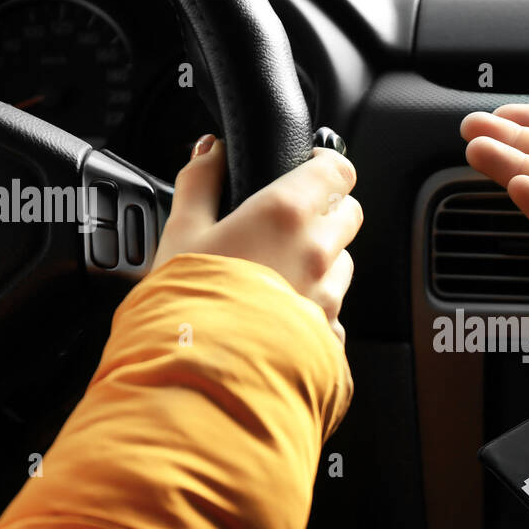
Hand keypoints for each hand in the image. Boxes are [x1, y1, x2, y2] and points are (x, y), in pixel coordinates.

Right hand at [155, 135, 362, 343]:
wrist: (201, 377)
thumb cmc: (186, 304)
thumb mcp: (180, 232)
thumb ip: (199, 181)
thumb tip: (210, 150)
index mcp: (286, 214)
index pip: (338, 169)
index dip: (325, 165)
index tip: (309, 167)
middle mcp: (318, 252)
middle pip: (349, 214)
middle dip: (326, 212)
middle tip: (287, 225)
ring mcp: (329, 297)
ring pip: (343, 264)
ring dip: (323, 262)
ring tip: (277, 276)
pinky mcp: (330, 335)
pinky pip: (334, 312)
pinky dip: (315, 308)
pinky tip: (279, 315)